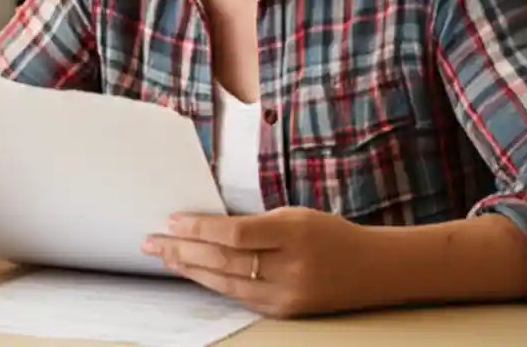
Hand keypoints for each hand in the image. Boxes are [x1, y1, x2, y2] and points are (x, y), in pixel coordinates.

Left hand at [142, 206, 376, 317]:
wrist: (373, 270)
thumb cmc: (330, 234)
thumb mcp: (295, 216)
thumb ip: (254, 223)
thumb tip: (205, 227)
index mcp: (294, 234)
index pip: (235, 234)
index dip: (199, 228)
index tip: (172, 221)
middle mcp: (290, 268)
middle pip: (224, 260)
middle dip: (182, 250)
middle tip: (152, 241)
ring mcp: (287, 295)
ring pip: (225, 283)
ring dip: (189, 269)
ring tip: (164, 257)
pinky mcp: (284, 311)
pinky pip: (239, 297)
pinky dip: (213, 283)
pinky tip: (193, 273)